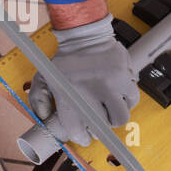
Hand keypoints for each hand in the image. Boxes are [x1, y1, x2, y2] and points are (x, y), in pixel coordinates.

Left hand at [28, 14, 138, 145]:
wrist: (84, 34)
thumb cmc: (64, 59)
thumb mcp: (42, 77)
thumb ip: (38, 100)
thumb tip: (45, 118)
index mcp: (68, 95)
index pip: (77, 130)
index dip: (82, 137)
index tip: (84, 136)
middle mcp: (90, 92)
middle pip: (101, 128)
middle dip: (99, 128)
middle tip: (97, 120)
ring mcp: (110, 85)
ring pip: (120, 116)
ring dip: (115, 116)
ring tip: (109, 107)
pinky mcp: (125, 77)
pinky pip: (132, 99)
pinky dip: (127, 100)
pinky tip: (118, 94)